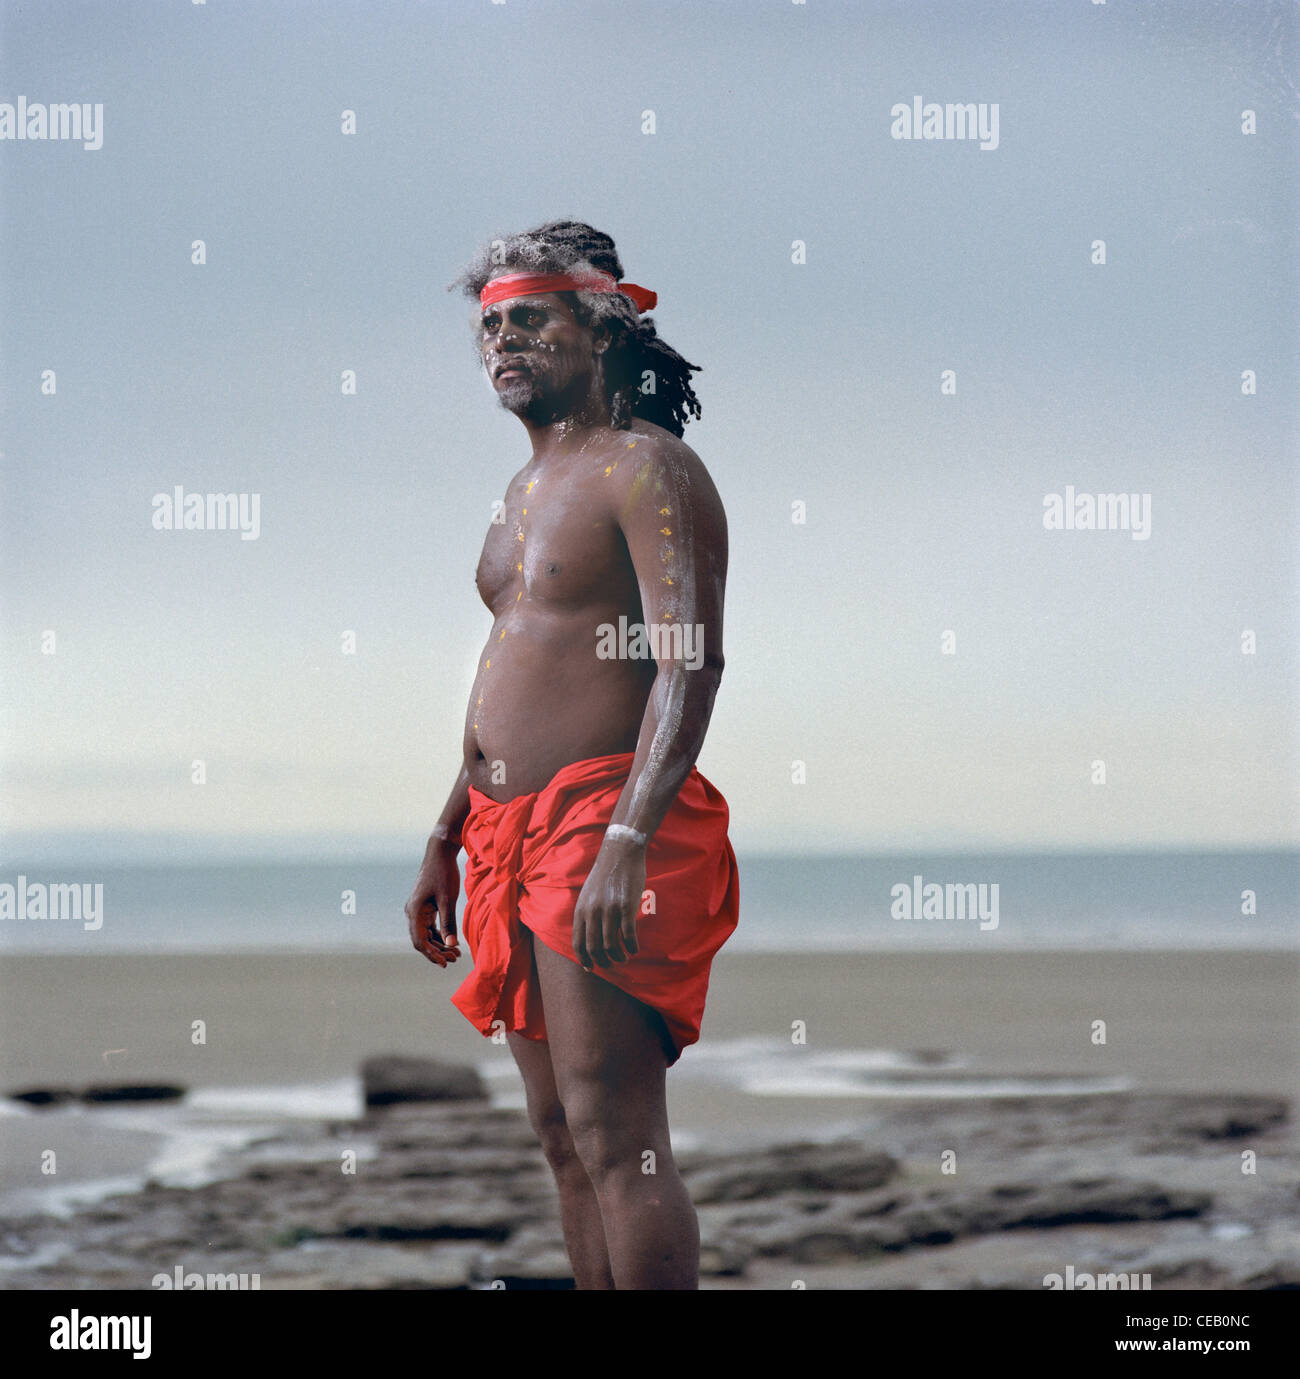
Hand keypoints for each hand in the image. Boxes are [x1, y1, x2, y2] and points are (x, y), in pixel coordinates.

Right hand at [406, 836, 461, 967]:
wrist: (440, 852)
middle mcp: (412, 912)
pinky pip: (430, 926)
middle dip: (438, 951)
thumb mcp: (448, 899)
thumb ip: (449, 923)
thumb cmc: (444, 873)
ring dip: (440, 944)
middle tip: (455, 959)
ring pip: (426, 934)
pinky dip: (440, 934)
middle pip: (422, 940)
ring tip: (456, 953)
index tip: (445, 963)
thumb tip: (451, 945)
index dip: (432, 954)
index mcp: (414, 911)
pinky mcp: (425, 906)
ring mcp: (418, 910)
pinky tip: (453, 941)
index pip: (419, 941)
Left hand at [571, 835, 645, 970]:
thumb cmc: (605, 875)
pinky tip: (635, 949)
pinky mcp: (626, 907)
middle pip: (594, 948)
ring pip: (611, 945)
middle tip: (612, 964)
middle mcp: (592, 912)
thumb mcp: (588, 895)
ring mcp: (609, 910)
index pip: (578, 943)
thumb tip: (588, 936)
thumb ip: (586, 914)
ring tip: (624, 958)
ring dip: (618, 957)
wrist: (620, 853)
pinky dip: (632, 947)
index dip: (584, 959)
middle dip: (603, 962)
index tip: (592, 967)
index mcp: (581, 910)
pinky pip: (628, 936)